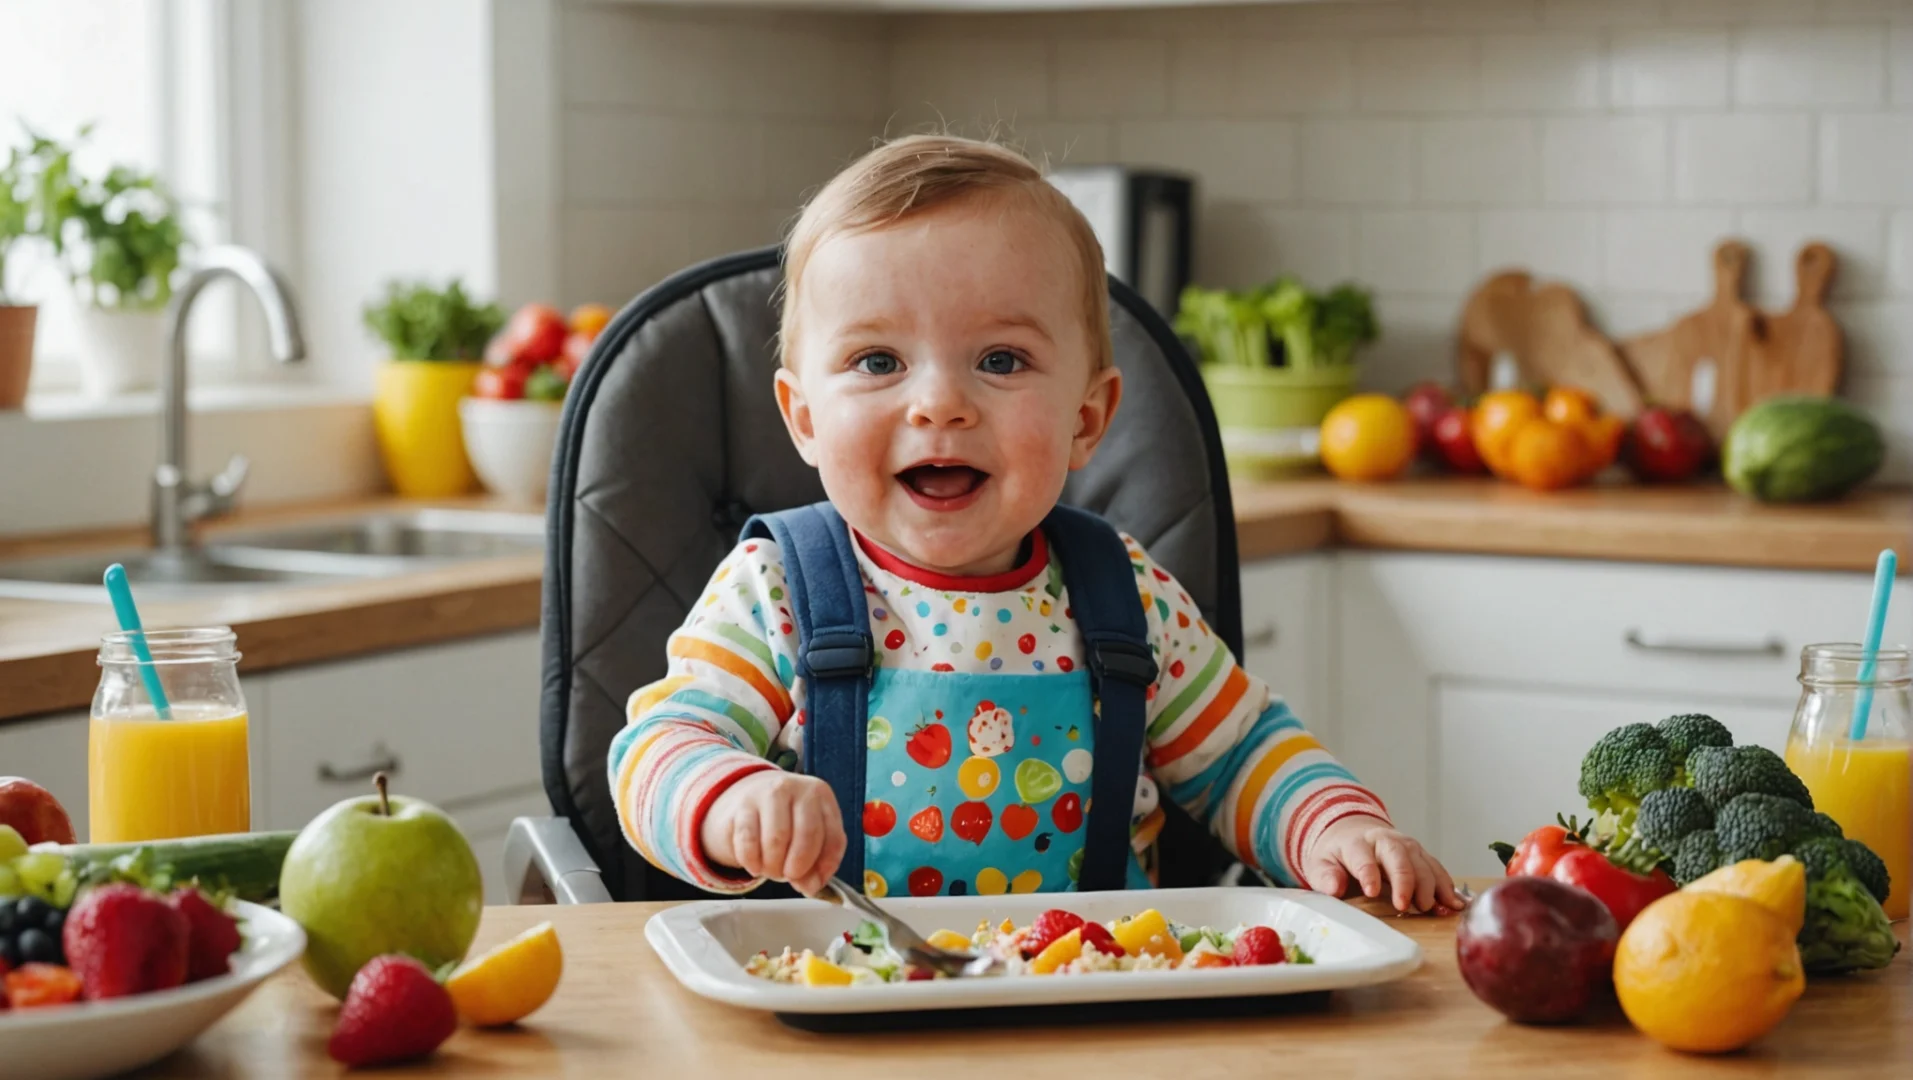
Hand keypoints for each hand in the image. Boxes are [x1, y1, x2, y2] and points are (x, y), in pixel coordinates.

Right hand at [700, 771, 845, 895]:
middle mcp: (795, 789)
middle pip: (806, 836)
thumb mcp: (810, 838)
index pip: (833, 838)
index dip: (823, 867)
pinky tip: (754, 865)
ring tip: (770, 869)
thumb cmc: (787, 822)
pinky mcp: (741, 806)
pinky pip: (748, 842)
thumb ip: (817, 864)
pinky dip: (751, 861)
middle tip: (787, 876)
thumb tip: (810, 887)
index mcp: (820, 795)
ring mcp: (766, 793)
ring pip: (776, 839)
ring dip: (773, 866)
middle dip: (797, 867)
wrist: (748, 800)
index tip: (810, 883)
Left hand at [1302, 815, 1464, 913]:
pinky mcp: (1422, 856)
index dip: (1368, 873)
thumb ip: (1325, 876)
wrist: (1352, 833)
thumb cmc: (1337, 855)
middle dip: (1405, 880)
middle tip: (1406, 905)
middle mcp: (1386, 840)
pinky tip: (1454, 904)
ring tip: (1435, 909)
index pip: (1363, 856)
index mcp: (1357, 842)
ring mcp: (1407, 847)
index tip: (1371, 892)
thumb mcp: (1321, 863)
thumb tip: (1334, 888)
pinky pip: (1437, 870)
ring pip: (1423, 862)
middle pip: (1399, 856)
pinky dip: (1447, 887)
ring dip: (1431, 886)